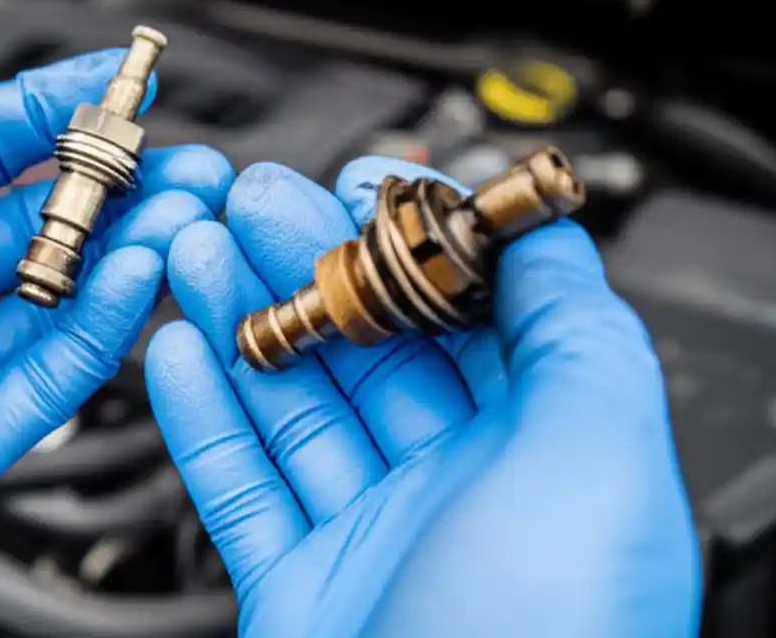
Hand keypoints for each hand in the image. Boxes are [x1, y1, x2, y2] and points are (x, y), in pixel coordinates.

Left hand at [0, 47, 232, 635]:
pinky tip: (138, 275)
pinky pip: (54, 370)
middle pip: (43, 212)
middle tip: (181, 156)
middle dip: (119, 180)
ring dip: (132, 245)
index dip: (57, 106)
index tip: (119, 81)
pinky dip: (104, 324)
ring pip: (65, 287)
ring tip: (188, 208)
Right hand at [146, 158, 700, 636]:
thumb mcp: (599, 449)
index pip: (467, 314)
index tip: (356, 183)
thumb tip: (547, 234)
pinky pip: (239, 483)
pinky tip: (177, 353)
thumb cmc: (547, 636)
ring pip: (291, 403)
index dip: (407, 241)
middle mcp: (454, 486)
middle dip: (300, 266)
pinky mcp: (295, 580)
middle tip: (245, 200)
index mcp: (539, 449)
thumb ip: (575, 330)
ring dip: (238, 320)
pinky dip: (203, 414)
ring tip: (188, 250)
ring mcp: (368, 532)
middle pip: (364, 348)